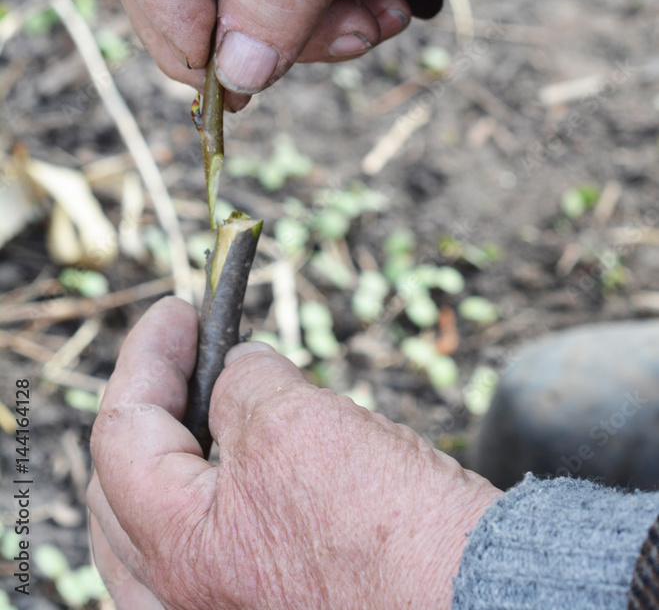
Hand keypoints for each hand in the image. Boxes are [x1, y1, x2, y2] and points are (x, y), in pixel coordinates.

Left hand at [88, 297, 500, 609]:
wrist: (478, 598)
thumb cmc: (394, 526)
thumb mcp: (300, 422)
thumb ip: (245, 383)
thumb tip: (236, 368)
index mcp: (180, 551)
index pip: (122, 433)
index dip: (147, 356)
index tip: (177, 312)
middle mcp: (182, 599)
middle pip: (123, 484)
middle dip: (153, 402)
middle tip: (191, 350)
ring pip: (155, 526)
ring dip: (176, 453)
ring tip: (212, 403)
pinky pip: (202, 553)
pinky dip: (208, 497)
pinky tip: (243, 467)